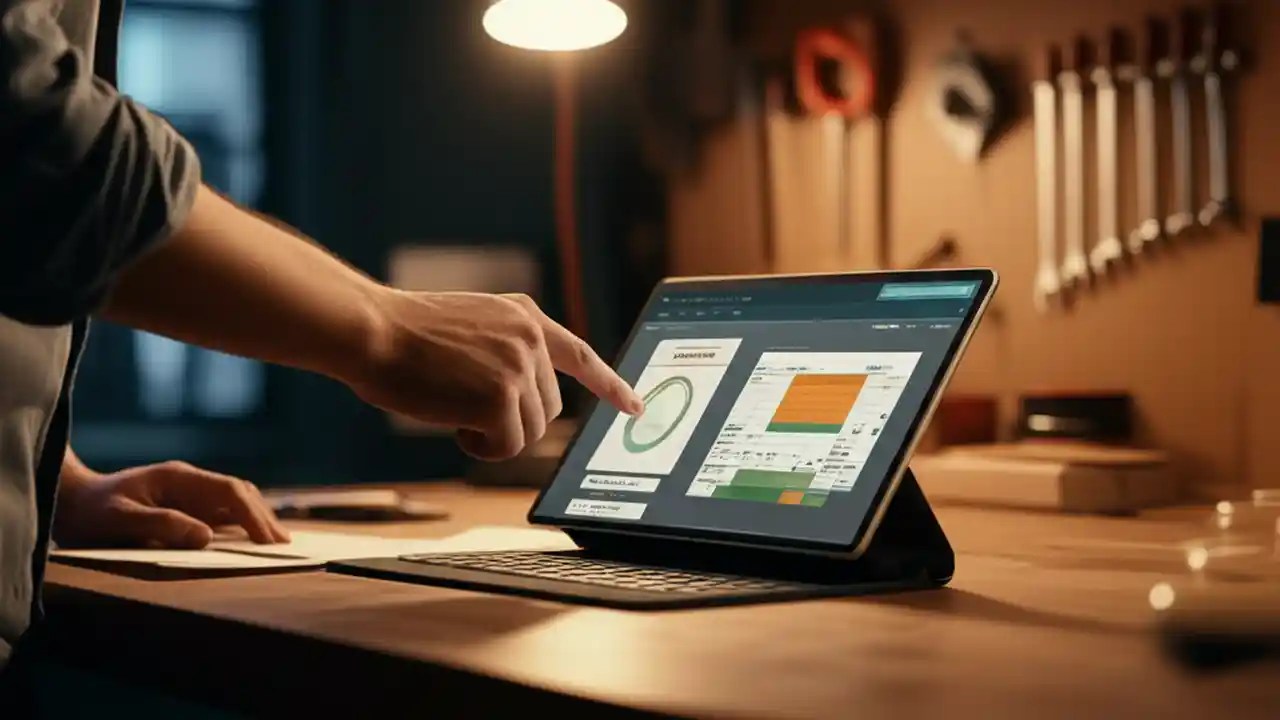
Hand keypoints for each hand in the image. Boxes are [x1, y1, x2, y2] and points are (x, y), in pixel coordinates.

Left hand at [55, 459, 289, 548]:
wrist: (70, 501)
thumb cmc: (91, 511)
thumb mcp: (119, 519)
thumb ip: (161, 524)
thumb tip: (206, 536)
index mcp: (178, 477)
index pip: (229, 490)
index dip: (252, 514)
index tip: (266, 539)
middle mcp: (188, 482)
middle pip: (239, 492)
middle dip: (262, 517)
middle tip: (283, 544)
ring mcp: (187, 493)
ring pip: (234, 500)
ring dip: (256, 518)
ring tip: (276, 541)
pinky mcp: (183, 506)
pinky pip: (220, 512)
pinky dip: (241, 524)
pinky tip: (251, 539)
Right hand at [349, 290, 642, 460]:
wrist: (372, 330)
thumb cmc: (404, 335)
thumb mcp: (472, 325)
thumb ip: (507, 348)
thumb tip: (528, 396)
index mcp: (525, 315)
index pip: (580, 354)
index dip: (610, 384)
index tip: (635, 405)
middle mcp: (531, 337)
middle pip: (548, 408)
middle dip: (513, 419)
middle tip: (467, 406)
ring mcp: (520, 366)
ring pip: (530, 431)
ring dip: (494, 433)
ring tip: (453, 404)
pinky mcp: (503, 398)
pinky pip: (507, 447)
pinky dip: (480, 446)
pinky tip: (452, 421)